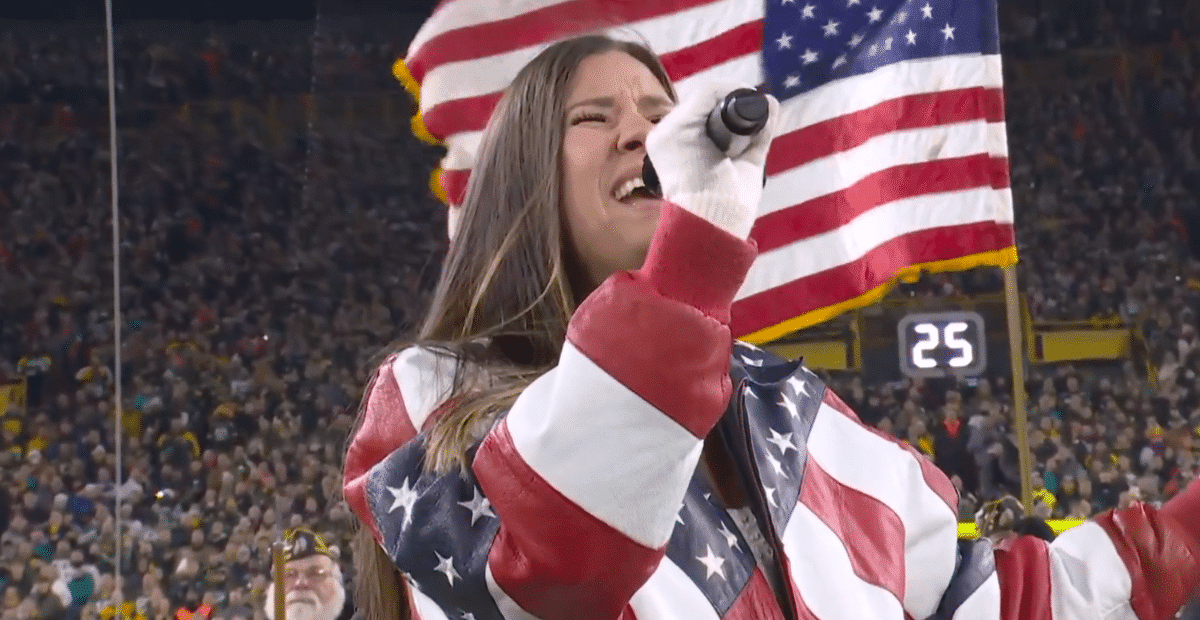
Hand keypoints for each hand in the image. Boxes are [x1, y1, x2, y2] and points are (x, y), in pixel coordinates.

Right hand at [646, 82, 778, 238]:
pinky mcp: (674, 130)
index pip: (705, 117)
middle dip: (735, 103)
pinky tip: (748, 96)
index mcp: (680, 150)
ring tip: (755, 111)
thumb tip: (771, 103)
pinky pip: (706, 94)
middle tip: (760, 114)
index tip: (758, 116)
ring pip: (706, 96)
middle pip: (705, 105)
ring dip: (735, 97)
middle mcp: (669, 139)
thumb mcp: (745, 165)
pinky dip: (730, 90)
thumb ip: (756, 137)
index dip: (733, 110)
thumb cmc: (727, 208)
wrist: (712, 227)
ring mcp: (667, 134)